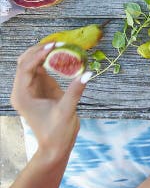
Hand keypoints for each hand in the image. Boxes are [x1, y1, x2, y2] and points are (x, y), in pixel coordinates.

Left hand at [10, 43, 88, 163]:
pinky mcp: (42, 88)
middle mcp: (24, 90)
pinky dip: (52, 61)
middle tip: (58, 42)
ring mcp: (32, 88)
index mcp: (22, 95)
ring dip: (45, 53)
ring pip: (33, 63)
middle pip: (25, 62)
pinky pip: (43, 69)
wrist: (55, 146)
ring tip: (62, 45)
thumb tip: (88, 72)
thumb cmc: (57, 132)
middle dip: (39, 50)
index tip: (55, 46)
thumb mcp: (66, 111)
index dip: (38, 55)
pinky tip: (64, 55)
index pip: (26, 68)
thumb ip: (75, 91)